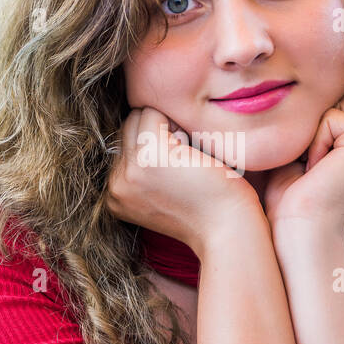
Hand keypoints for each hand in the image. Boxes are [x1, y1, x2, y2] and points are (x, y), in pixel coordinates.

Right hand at [105, 106, 257, 255]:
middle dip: (158, 130)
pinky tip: (195, 150)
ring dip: (167, 125)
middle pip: (128, 127)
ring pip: (139, 116)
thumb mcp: (162, 194)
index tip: (181, 169)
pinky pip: (154, 112)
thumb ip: (144, 169)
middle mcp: (115, 185)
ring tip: (189, 155)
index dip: (155, 143)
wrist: (228, 231)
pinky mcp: (149, 155)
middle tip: (188, 158)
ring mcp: (130, 170)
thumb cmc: (209, 210)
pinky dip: (178, 121)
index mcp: (115, 196)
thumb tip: (138, 121)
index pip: (124, 145)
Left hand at [262, 92, 343, 233]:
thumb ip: (309, 125)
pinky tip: (317, 170)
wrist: (298, 229)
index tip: (303, 165)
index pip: (329, 106)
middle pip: (333, 101)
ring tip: (312, 169)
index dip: (307, 128)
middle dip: (311, 128)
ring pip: (333, 107)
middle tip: (306, 167)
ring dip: (312, 136)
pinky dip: (316, 143)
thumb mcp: (298, 154)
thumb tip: (293, 90)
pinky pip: (332, 118)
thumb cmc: (290, 200)